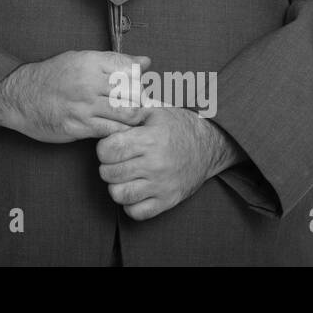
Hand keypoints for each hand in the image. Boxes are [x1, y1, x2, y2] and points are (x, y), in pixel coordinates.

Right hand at [0, 51, 150, 142]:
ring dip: (132, 119)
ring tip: (126, 119)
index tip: (135, 88)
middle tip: (135, 107)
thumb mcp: (79, 59)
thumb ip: (113, 61)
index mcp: (90, 62)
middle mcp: (88, 82)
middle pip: (134, 93)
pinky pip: (112, 131)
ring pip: (128, 113)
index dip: (139, 82)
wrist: (19, 97)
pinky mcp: (78, 126)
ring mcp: (83, 106)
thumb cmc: (52, 77)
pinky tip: (114, 129)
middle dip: (140, 102)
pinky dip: (119, 132)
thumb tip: (146, 62)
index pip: (132, 71)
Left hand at [96, 107, 240, 220]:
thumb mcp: (156, 110)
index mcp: (149, 140)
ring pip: (119, 195)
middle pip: (109, 173)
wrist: (209, 146)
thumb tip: (110, 100)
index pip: (108, 150)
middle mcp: (155, 165)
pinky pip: (136, 212)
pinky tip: (135, 190)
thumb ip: (131, 108)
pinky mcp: (168, 201)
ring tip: (124, 175)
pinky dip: (130, 204)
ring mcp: (162, 185)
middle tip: (116, 160)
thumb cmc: (176, 126)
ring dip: (116, 185)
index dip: (104, 148)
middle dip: (107, 166)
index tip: (111, 146)